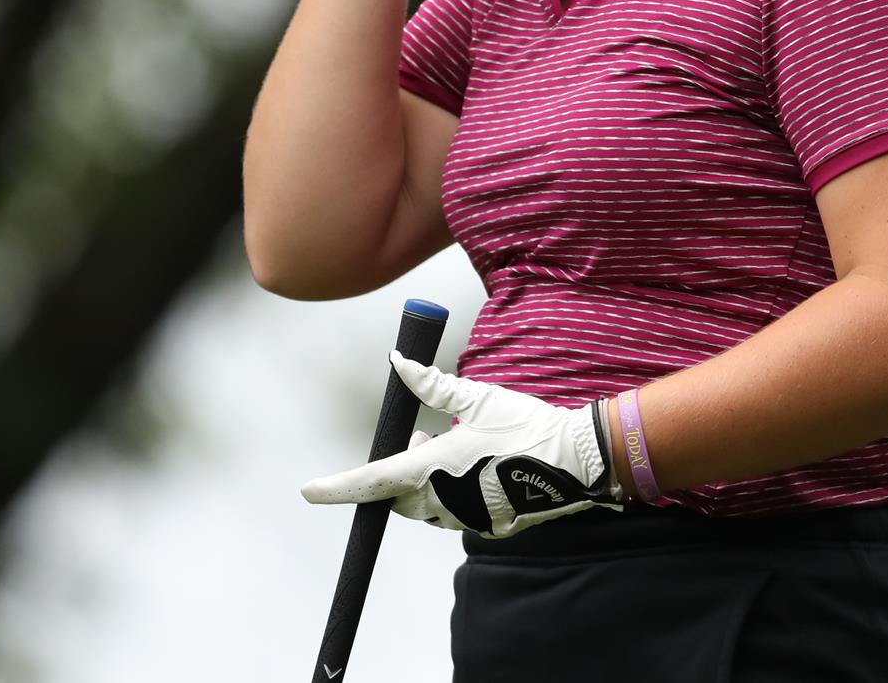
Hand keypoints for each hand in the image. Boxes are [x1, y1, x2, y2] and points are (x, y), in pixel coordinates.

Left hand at [299, 350, 621, 539]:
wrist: (577, 461)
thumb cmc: (527, 425)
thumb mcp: (478, 396)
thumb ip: (432, 384)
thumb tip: (398, 361)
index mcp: (434, 467)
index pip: (371, 481)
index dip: (337, 487)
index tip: (310, 490)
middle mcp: (444, 500)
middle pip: (398, 494)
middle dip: (400, 470)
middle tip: (424, 434)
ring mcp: (466, 518)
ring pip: (426, 506)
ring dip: (426, 481)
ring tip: (453, 446)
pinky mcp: (488, 526)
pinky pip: (455, 513)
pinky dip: (455, 492)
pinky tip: (480, 469)